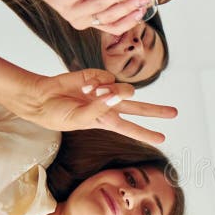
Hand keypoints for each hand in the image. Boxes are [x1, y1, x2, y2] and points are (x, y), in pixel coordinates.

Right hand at [14, 69, 176, 143]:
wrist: (39, 96)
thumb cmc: (56, 114)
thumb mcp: (79, 119)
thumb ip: (100, 108)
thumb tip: (118, 94)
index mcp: (105, 121)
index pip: (131, 128)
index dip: (146, 133)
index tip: (163, 138)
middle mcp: (109, 106)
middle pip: (139, 108)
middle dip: (156, 111)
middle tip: (175, 113)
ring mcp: (104, 90)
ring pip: (125, 90)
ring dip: (112, 93)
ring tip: (91, 94)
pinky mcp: (97, 76)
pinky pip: (108, 78)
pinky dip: (98, 83)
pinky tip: (84, 86)